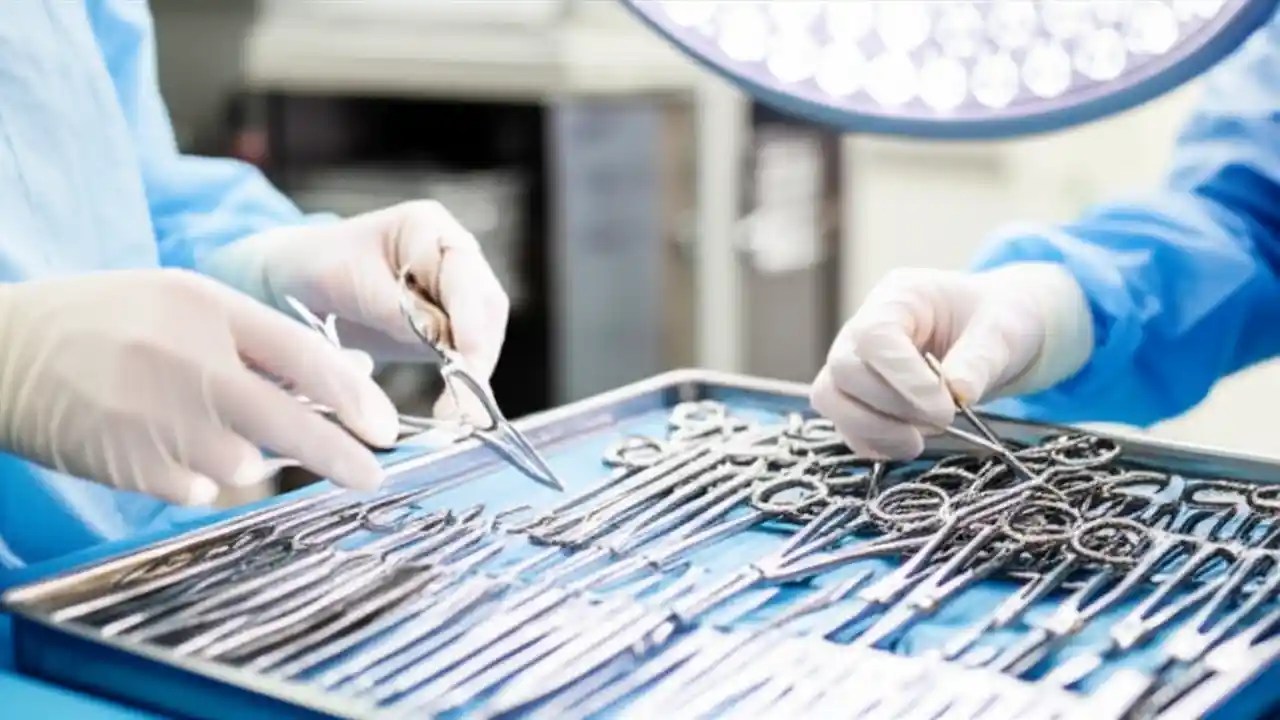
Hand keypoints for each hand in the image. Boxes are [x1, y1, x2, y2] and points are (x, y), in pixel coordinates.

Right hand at [0, 270, 399, 504]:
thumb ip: (267, 340)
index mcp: (205, 308)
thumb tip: (351, 370)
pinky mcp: (129, 463)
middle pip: (286, 421)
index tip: (385, 427)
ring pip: (243, 463)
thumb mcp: (186, 305)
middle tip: (372, 475)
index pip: (302, 355)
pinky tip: (159, 442)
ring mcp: (154, 415)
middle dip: (340, 455)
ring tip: (193, 421)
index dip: (353, 397)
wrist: (1, 350)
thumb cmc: (106, 323)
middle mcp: (185, 360)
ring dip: (242, 455)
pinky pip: (197, 489)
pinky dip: (195, 475)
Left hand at [204, 201, 509, 380]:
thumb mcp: (346, 280)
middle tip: (465, 403)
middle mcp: (452, 256)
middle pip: (486, 305)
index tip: (465, 357)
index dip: (470, 317)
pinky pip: (467, 354)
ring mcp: (454, 292)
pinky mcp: (449, 326)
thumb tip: (445, 345)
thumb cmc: (314, 266)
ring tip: (457, 414)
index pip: (464, 274)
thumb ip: (397, 310)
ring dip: (474, 374)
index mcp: (427, 227)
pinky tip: (451, 409)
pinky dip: (463, 382)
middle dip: (478, 354)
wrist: (291, 281)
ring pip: (484, 333)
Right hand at [811, 263, 1092, 458]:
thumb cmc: (1000, 317)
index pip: (874, 337)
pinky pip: (846, 425)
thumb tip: (958, 391)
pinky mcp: (859, 397)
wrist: (997, 333)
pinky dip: (874, 444)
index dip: (902, 379)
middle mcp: (864, 327)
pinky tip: (910, 443)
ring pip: (832, 399)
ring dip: (875, 430)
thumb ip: (981, 357)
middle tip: (942, 421)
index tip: (946, 409)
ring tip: (921, 440)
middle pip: (843, 370)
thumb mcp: (1004, 329)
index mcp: (899, 297)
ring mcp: (856, 362)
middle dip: (890, 407)